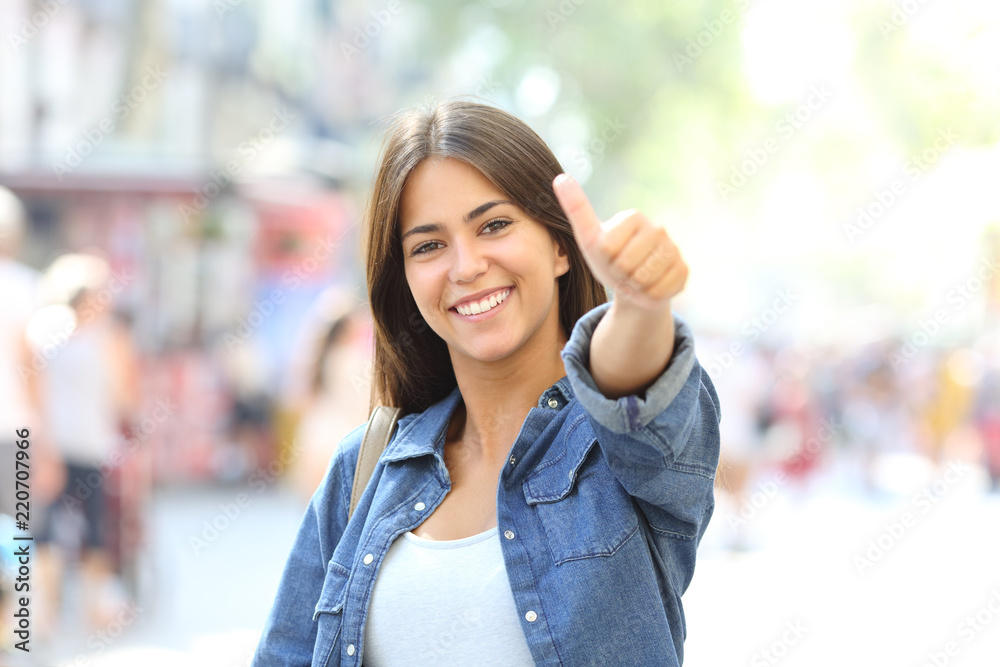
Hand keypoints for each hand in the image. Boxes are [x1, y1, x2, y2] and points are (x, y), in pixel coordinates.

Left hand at [553, 173, 687, 311]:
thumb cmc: (609, 259)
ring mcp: (673, 249)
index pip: (608, 247)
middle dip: (619, 274)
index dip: (605, 260)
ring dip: (634, 285)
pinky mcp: (683, 270)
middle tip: (623, 270)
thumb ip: (576, 208)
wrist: (633, 285)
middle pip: (625, 264)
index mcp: (634, 217)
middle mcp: (658, 228)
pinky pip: (659, 291)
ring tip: (636, 277)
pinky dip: (649, 294)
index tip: (610, 256)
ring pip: (643, 278)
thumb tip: (560, 177)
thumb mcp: (589, 237)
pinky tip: (650, 286)